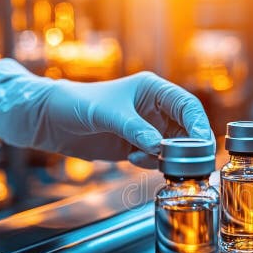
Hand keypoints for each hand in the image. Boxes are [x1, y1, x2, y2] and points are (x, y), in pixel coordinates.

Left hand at [0, 60, 212, 167]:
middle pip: (187, 129)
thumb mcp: (107, 114)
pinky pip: (157, 158)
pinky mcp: (137, 145)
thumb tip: (160, 147)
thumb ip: (135, 129)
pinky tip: (131, 159)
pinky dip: (150, 163)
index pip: (188, 106)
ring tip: (143, 158)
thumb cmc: (77, 104)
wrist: (50, 121)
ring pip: (174, 146)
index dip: (198, 124)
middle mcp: (155, 108)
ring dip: (165, 157)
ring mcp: (148, 128)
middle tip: (181, 162)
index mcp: (153, 90)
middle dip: (185, 146)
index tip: (202, 144)